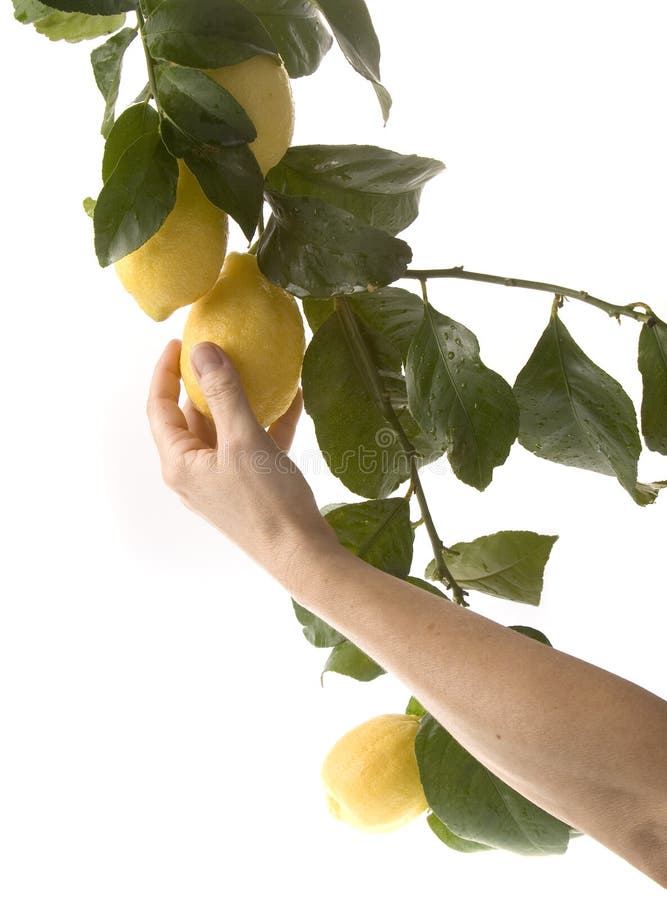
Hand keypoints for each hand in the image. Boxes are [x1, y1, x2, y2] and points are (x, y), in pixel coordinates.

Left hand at [146, 339, 339, 587]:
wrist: (300, 554)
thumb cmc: (267, 501)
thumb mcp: (244, 439)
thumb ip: (223, 392)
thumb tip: (202, 350)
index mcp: (180, 463)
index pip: (159, 408)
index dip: (164, 373)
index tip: (177, 343)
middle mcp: (194, 473)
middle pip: (191, 418)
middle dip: (206, 384)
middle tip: (220, 352)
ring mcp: (221, 481)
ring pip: (224, 430)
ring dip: (240, 401)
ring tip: (256, 369)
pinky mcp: (248, 488)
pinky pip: (251, 446)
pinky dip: (266, 423)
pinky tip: (291, 400)